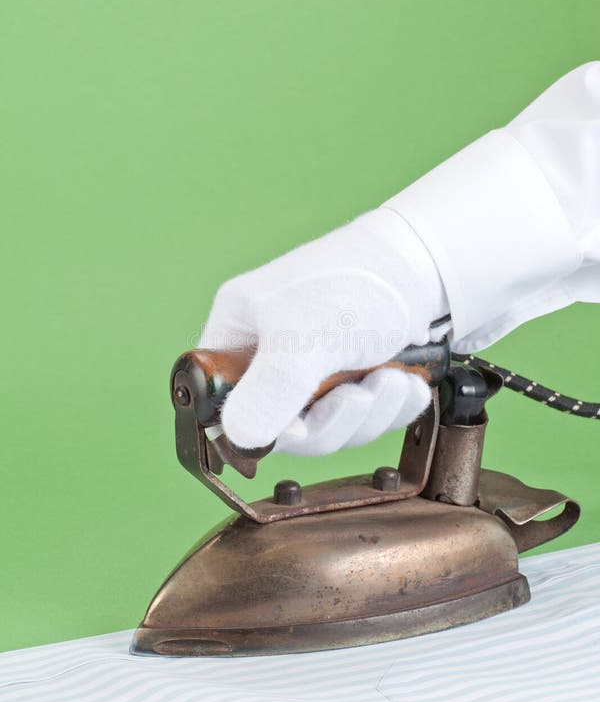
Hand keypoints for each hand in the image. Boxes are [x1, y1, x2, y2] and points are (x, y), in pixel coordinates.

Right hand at [199, 208, 447, 454]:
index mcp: (238, 334)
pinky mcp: (351, 380)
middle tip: (360, 395)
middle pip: (287, 428)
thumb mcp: (306, 334)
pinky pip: (363, 421)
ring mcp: (312, 371)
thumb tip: (238, 437)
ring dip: (370, 412)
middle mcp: (269, 355)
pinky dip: (389, 409)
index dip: (263, 425)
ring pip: (330, 428)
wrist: (424, 264)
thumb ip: (271, 388)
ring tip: (392, 379)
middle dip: (334, 419)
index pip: (226, 404)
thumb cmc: (356, 280)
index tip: (303, 424)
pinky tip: (405, 384)